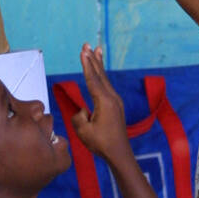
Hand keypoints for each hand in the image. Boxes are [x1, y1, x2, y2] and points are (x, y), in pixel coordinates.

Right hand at [71, 43, 130, 165]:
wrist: (119, 153)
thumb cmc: (101, 144)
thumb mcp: (84, 132)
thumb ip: (79, 117)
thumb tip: (83, 111)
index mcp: (105, 102)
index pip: (93, 79)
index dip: (87, 65)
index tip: (83, 51)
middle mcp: (112, 98)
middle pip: (100, 74)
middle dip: (92, 58)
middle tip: (87, 44)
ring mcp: (115, 101)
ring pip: (104, 78)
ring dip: (98, 64)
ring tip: (96, 49)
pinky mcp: (115, 105)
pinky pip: (106, 85)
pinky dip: (101, 75)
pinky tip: (99, 72)